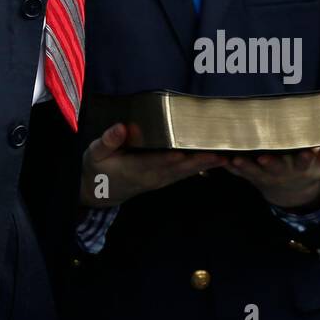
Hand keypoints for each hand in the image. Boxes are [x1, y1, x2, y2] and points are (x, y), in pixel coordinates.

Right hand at [79, 123, 225, 207]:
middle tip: (221, 151)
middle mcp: (153, 176)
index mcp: (136, 168)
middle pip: (180, 168)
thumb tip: (120, 127)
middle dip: (201, 160)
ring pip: (186, 172)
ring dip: (206, 165)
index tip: (190, 150)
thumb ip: (107, 141)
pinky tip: (214, 161)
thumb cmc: (96, 168)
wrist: (98, 192)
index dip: (175, 156)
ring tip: (225, 155)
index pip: (159, 161)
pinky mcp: (163, 179)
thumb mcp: (94, 153)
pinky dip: (201, 168)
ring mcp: (160, 180)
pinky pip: (185, 174)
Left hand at [223, 145, 319, 209]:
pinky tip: (220, 160)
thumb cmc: (308, 168)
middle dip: (271, 163)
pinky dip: (229, 168)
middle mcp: (282, 172)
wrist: (292, 190)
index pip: (304, 162)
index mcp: (301, 167)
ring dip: (245, 166)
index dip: (305, 158)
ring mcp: (264, 175)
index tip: (306, 153)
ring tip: (236, 159)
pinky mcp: (250, 176)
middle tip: (264, 157)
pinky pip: (238, 173)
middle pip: (276, 168)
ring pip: (253, 171)